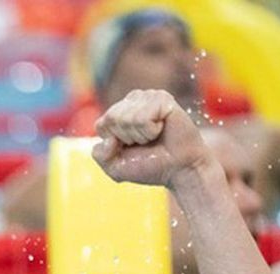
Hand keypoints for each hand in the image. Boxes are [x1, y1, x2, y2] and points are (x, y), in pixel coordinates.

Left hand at [91, 89, 209, 186]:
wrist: (179, 169)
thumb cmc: (150, 165)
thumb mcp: (115, 168)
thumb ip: (100, 155)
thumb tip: (108, 139)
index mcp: (118, 113)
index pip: (102, 125)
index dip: (115, 143)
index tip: (131, 147)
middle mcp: (132, 101)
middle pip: (112, 119)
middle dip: (127, 138)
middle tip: (145, 142)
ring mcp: (148, 97)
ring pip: (127, 118)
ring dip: (141, 135)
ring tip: (154, 136)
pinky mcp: (162, 99)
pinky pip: (143, 117)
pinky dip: (151, 130)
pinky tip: (162, 129)